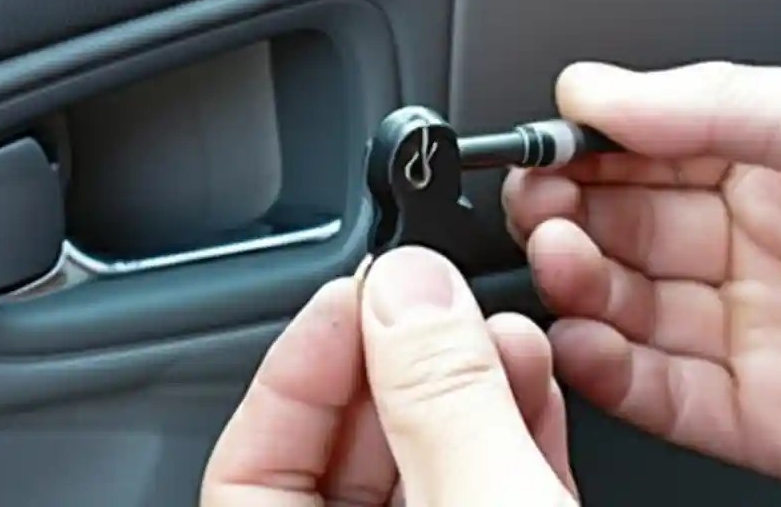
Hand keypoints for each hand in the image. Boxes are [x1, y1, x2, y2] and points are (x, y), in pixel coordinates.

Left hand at [201, 248, 577, 505]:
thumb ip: (443, 403)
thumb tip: (410, 294)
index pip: (247, 467)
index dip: (297, 367)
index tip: (357, 294)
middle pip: (346, 452)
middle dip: (402, 361)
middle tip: (436, 299)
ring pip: (428, 466)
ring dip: (469, 386)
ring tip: (502, 329)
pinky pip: (490, 489)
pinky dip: (514, 434)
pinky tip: (533, 380)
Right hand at [504, 61, 780, 505]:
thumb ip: (722, 104)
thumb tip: (599, 85)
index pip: (651, 146)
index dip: (587, 143)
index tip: (537, 144)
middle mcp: (758, 245)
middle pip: (626, 225)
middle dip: (570, 212)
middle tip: (539, 207)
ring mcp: (757, 331)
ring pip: (629, 307)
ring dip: (579, 285)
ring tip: (561, 265)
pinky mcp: (762, 416)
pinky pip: (660, 394)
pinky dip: (610, 372)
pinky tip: (584, 343)